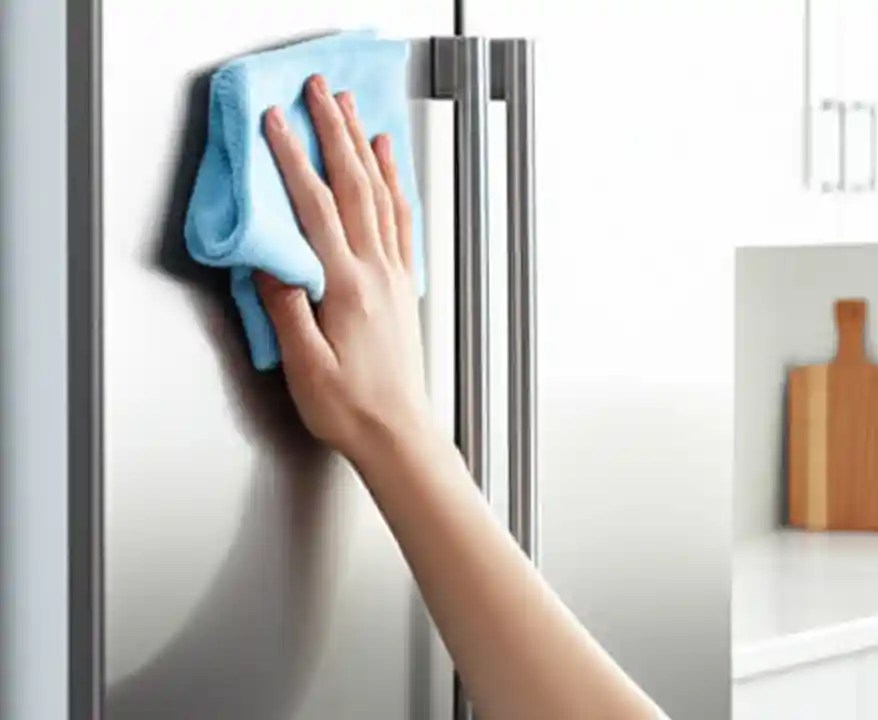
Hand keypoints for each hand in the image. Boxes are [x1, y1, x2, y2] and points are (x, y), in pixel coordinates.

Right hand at [255, 75, 429, 468]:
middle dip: (334, 133)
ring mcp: (394, 275)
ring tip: (353, 110)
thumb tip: (268, 263)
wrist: (399, 433)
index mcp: (347, 288)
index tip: (274, 122)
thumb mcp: (305, 365)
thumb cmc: (350, 408)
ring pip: (381, 195)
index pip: (315, 208)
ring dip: (365, 148)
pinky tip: (387, 165)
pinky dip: (393, 184)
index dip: (292, 160)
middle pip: (354, 186)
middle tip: (319, 92)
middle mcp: (376, 273)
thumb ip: (286, 310)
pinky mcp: (401, 284)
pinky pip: (400, 220)